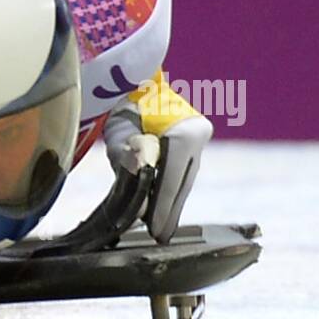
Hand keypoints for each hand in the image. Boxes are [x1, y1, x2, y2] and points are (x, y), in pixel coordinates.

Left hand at [104, 106, 212, 243]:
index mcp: (184, 133)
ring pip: (185, 178)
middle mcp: (198, 135)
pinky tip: (165, 208)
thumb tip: (139, 188)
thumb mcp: (119, 133)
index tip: (156, 231)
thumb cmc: (121, 106)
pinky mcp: (195, 139)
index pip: (172, 179)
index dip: (164, 208)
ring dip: (172, 203)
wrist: (133, 80)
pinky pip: (184, 171)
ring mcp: (199, 137)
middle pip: (182, 182)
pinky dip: (173, 189)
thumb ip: (127, 159)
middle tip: (160, 238)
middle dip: (170, 212)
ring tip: (163, 229)